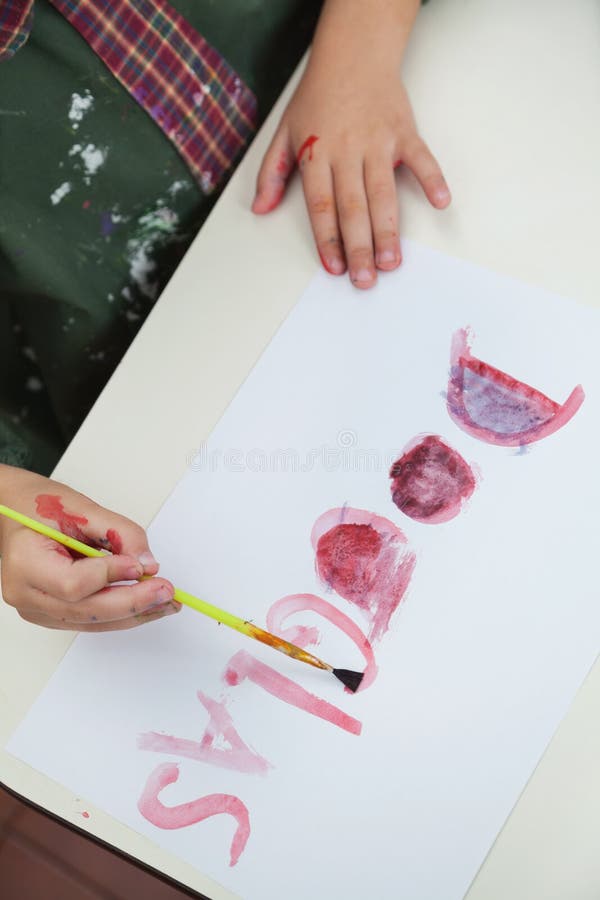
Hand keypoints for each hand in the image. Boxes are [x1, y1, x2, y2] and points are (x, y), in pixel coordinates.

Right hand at [0, 466, 180, 630]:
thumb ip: (120, 533)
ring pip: (92, 621)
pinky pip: (90, 620)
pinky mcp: (50, 614)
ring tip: (166, 602)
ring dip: (133, 613)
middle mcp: (26, 593)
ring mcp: (36, 608)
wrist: (14, 512)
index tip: (143, 567)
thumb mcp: (83, 508)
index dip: (112, 576)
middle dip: (133, 603)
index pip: (75, 584)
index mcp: (25, 562)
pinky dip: (120, 613)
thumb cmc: (39, 506)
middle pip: (86, 610)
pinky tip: (145, 604)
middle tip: (167, 592)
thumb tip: (148, 564)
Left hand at [252, 1, 450, 288]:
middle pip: (353, 207)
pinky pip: (421, 158)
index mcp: (317, 154)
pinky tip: (441, 203)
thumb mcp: (285, 132)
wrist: (352, 53)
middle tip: (365, 279)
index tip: (334, 268)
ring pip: (383, 193)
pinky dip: (432, 179)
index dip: (328, 239)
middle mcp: (348, 151)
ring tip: (392, 262)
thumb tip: (260, 208)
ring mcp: (378, 142)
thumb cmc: (318, 96)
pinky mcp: (404, 132)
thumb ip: (272, 173)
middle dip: (359, 247)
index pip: (321, 206)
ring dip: (389, 230)